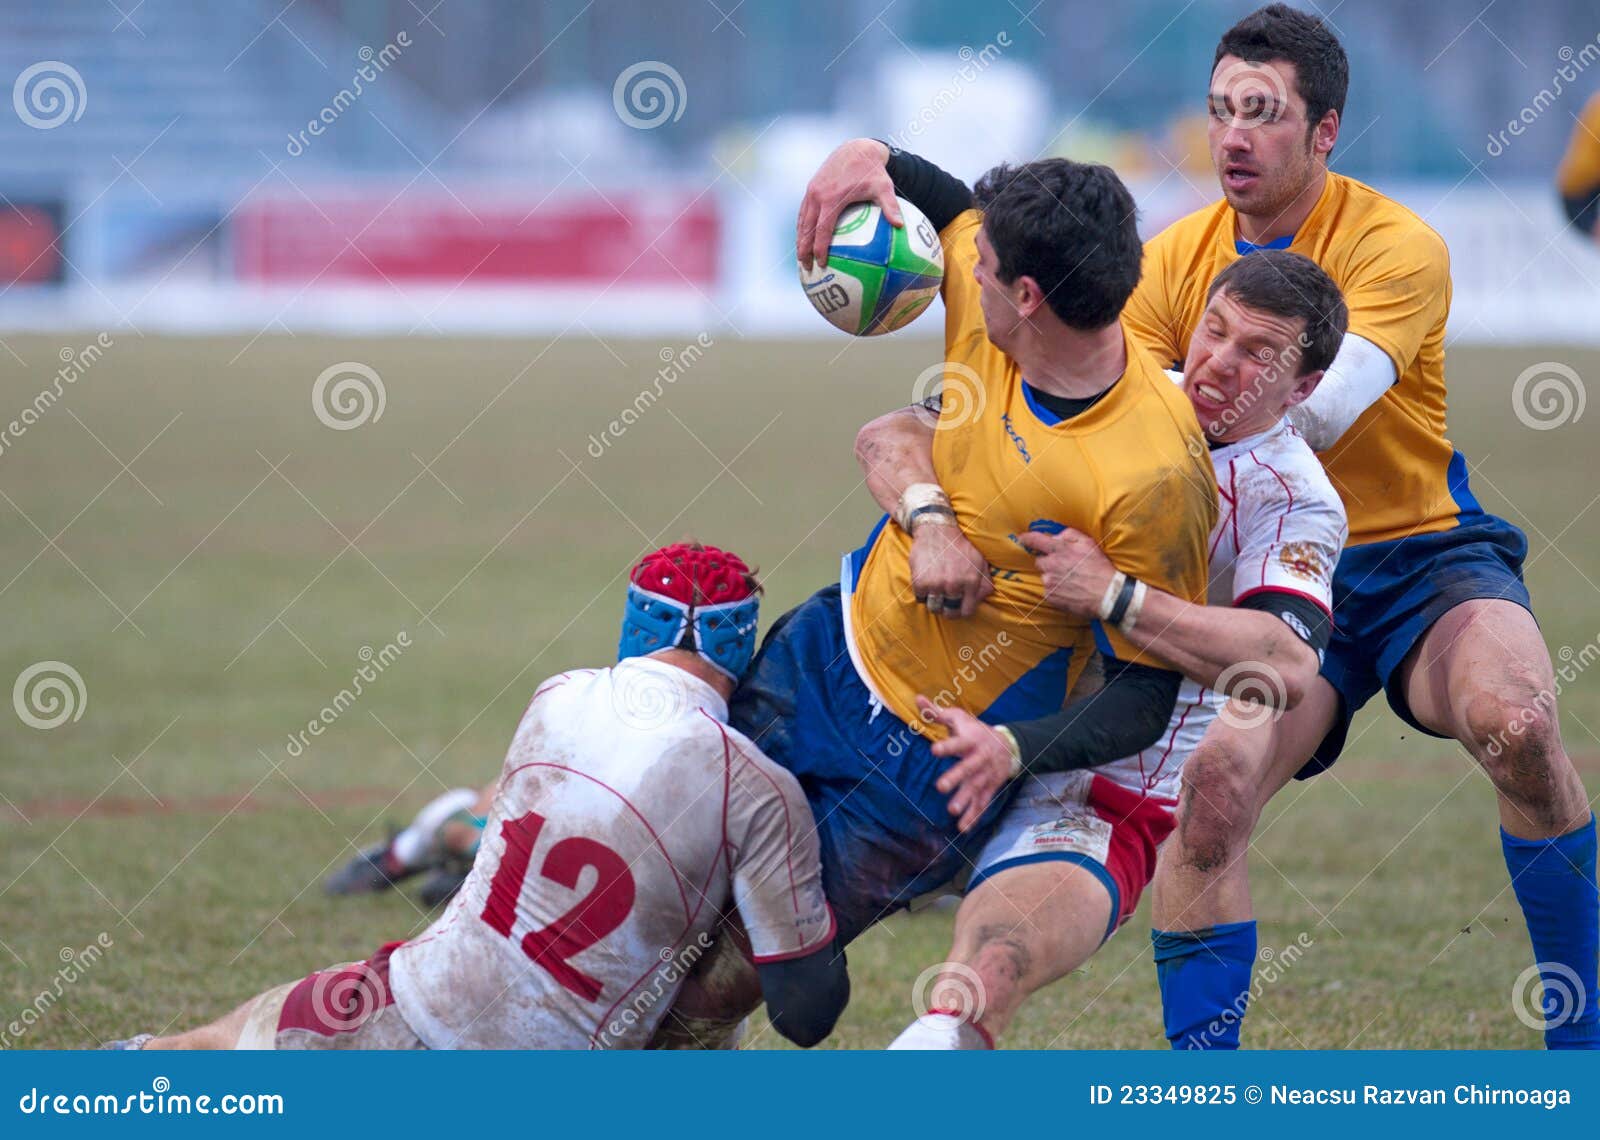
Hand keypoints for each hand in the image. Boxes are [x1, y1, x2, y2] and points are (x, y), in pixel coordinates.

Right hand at [797, 139, 899, 270]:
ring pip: (802, 220)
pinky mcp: (811, 187)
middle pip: (807, 228)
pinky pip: (804, 210)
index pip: (822, 229)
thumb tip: (900, 225)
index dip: (820, 248)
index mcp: (833, 198)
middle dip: (803, 248)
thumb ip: (890, 206)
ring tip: (800, 256)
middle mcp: (818, 194)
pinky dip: (802, 225)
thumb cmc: (872, 170)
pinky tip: (804, 236)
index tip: (821, 262)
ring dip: (800, 238)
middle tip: (805, 266)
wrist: (857, 148)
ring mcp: (812, 190)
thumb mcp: (884, 187)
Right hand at [909, 523, 992, 617]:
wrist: (937, 529)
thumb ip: (985, 583)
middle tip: (944, 600)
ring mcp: (936, 584)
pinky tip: (926, 581)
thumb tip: (981, 601)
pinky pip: (920, 598)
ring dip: (934, 601)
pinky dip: (922, 593)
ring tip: (935, 589)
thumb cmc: (960, 545)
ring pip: (934, 608)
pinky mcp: (920, 582)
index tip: (957, 606)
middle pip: (949, 613)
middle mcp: (954, 585)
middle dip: (947, 608)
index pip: (966, 611)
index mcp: (971, 581)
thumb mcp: (980, 561)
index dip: (961, 610)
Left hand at [920, 696, 1016, 832]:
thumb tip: (917, 698)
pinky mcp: (990, 788)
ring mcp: (986, 775)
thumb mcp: (959, 718)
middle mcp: (980, 759)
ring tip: (952, 811)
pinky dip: (974, 816)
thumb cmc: (976, 730)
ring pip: (976, 788)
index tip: (934, 750)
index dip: (947, 746)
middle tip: (940, 787)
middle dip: (956, 778)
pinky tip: (963, 827)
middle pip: (968, 769)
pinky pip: (982, 803)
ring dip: (965, 801)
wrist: (1009, 745)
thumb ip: (937, 713)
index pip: (958, 743)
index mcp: (971, 740)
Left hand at [1018, 527, 1116, 617]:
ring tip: (1070, 581)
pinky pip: (1048, 590)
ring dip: (1053, 577)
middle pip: (1039, 561)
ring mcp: (1049, 581)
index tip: (1022, 538)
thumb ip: (1069, 535)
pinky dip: (1056, 590)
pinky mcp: (1050, 596)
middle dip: (1048, 562)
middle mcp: (1051, 565)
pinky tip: (1070, 590)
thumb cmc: (1100, 568)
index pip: (1036, 540)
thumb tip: (1055, 536)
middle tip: (1064, 567)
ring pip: (1045, 576)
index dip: (1027, 538)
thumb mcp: (1089, 543)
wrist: (1107, 595)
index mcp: (1060, 550)